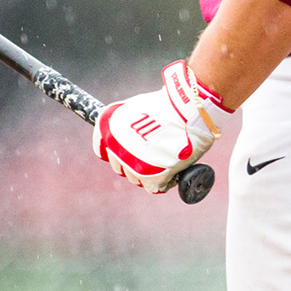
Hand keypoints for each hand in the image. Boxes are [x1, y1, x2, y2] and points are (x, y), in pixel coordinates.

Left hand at [93, 60, 232, 193]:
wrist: (188, 109)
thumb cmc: (167, 104)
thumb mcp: (138, 106)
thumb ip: (128, 122)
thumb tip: (129, 132)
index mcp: (109, 129)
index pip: (102, 150)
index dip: (116, 150)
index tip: (128, 149)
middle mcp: (117, 149)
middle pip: (119, 167)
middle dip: (133, 162)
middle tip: (151, 152)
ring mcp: (134, 165)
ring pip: (136, 178)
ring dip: (148, 171)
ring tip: (165, 157)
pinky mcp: (152, 177)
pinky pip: (154, 186)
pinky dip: (164, 181)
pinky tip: (172, 169)